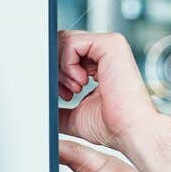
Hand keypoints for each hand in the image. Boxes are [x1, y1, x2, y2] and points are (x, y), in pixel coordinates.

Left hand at [56, 30, 162, 152]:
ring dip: (61, 67)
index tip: (61, 93)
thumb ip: (58, 107)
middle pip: (62, 44)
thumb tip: (41, 109)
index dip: (55, 71)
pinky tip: (81, 81)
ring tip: (76, 88)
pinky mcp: (111, 44)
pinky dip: (67, 63)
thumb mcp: (74, 116)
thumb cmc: (111, 126)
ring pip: (65, 40)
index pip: (66, 53)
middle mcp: (106, 54)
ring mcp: (110, 47)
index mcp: (99, 66)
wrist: (129, 130)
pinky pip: (72, 42)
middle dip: (55, 69)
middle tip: (67, 92)